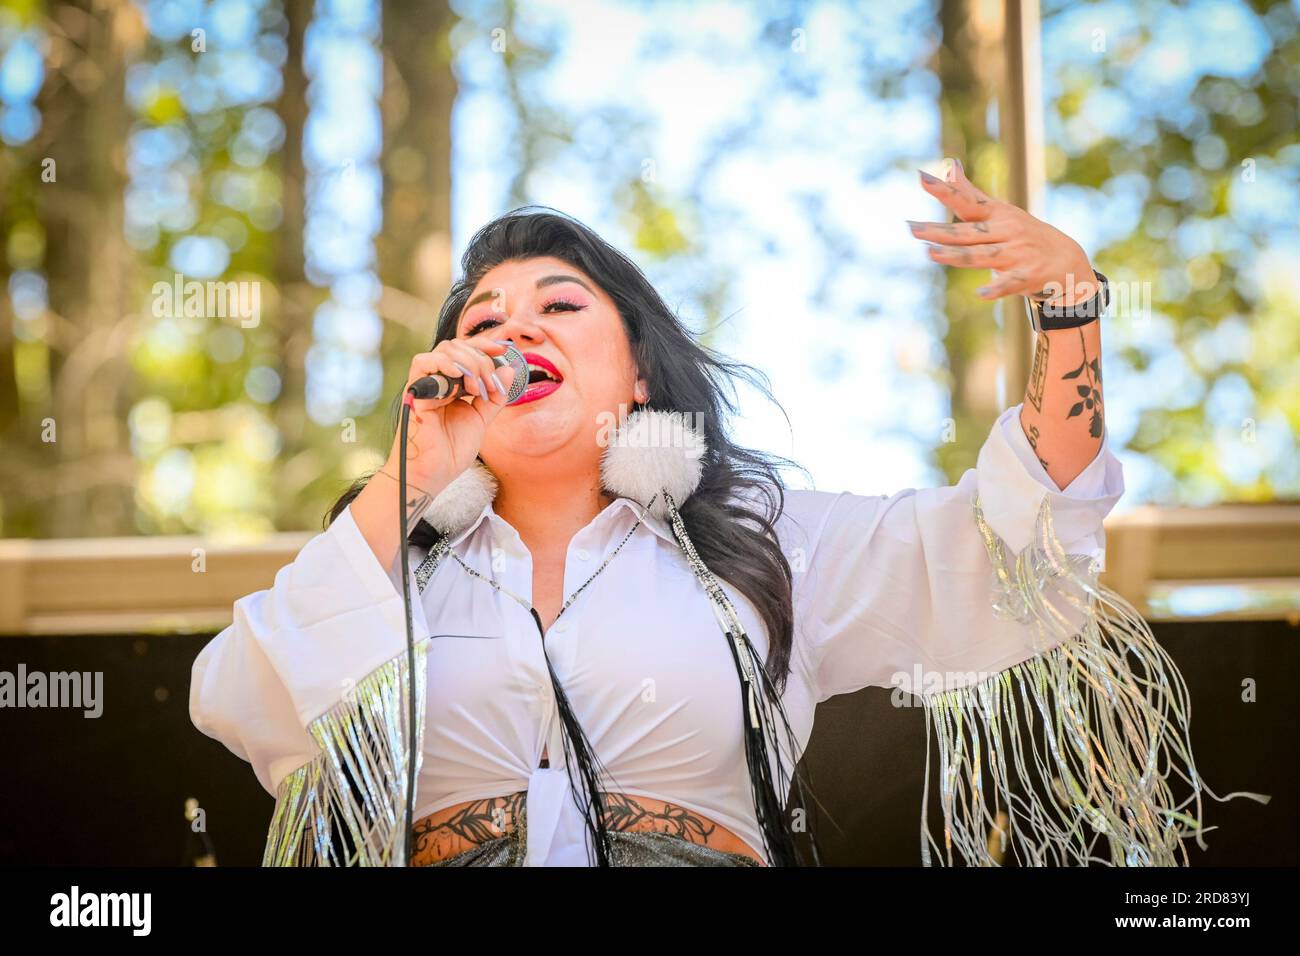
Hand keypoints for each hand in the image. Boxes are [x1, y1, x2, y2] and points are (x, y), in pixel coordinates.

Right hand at [384, 332, 517, 491]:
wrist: (434, 472)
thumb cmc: (452, 450)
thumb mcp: (482, 419)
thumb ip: (495, 395)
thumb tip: (509, 369)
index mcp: (453, 385)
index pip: (466, 352)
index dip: (485, 346)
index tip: (504, 350)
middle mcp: (439, 381)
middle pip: (458, 347)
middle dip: (481, 359)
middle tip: (489, 385)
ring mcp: (426, 384)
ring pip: (444, 351)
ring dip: (468, 363)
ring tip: (475, 388)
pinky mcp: (414, 391)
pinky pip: (422, 362)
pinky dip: (444, 362)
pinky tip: (459, 375)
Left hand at [907, 158, 1098, 307]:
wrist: (1067, 261)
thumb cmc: (1023, 235)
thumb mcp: (999, 211)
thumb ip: (970, 193)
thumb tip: (949, 165)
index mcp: (997, 214)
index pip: (966, 201)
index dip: (945, 190)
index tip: (921, 178)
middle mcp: (1006, 231)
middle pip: (967, 232)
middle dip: (939, 231)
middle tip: (912, 229)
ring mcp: (1017, 253)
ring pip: (981, 256)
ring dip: (956, 256)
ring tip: (931, 254)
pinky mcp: (1027, 276)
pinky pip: (1009, 284)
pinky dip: (996, 289)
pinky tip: (981, 294)